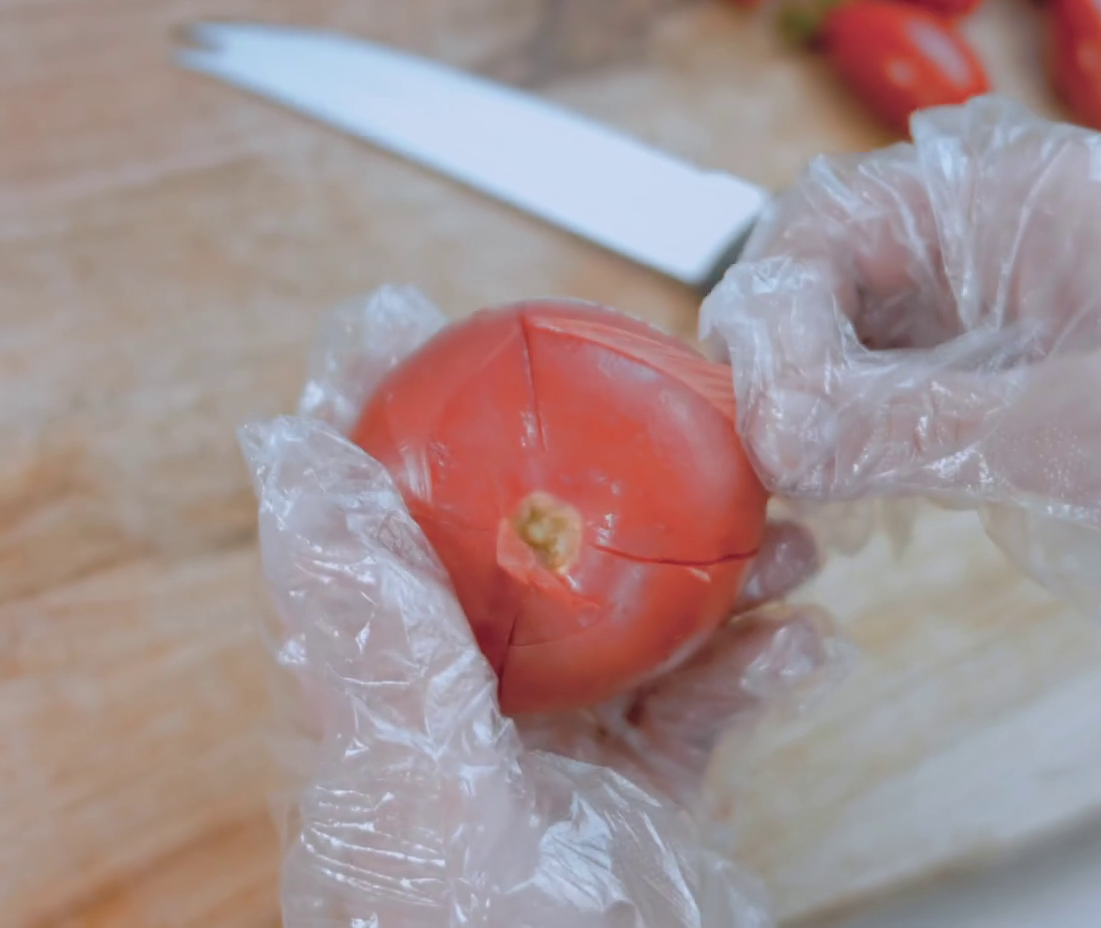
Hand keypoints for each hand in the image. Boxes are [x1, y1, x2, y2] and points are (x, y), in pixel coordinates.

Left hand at [242, 288, 840, 926]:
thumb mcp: (408, 777)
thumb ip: (368, 621)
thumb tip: (289, 453)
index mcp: (384, 684)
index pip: (366, 512)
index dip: (376, 403)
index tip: (406, 308)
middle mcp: (464, 698)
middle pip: (521, 533)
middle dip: (601, 458)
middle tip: (671, 392)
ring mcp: (556, 743)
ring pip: (638, 606)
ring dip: (719, 557)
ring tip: (790, 536)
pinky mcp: (640, 792)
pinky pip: (708, 700)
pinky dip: (764, 666)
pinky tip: (811, 643)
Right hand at [700, 98, 1100, 739]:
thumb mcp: (1069, 429)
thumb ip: (902, 427)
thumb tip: (767, 435)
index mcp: (1017, 196)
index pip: (832, 223)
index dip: (773, 314)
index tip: (759, 416)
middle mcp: (1005, 233)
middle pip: (836, 277)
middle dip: (791, 364)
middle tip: (776, 464)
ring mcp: (1016, 302)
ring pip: (866, 339)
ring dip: (827, 408)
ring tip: (821, 490)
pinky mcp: (1027, 371)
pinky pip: (914, 388)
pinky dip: (876, 438)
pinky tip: (870, 493)